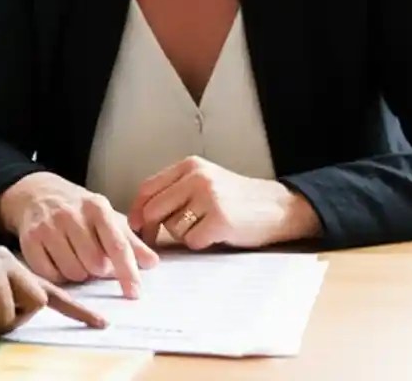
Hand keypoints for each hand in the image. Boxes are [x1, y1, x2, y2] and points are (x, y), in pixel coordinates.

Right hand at [0, 172, 158, 298]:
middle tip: (95, 259)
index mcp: (97, 207)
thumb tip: (152, 263)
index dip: (127, 272)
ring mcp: (48, 226)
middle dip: (99, 269)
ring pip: (73, 273)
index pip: (117, 245)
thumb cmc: (79, 210)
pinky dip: (58, 275)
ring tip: (76, 257)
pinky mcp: (29, 240)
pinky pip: (51, 275)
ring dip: (79, 273)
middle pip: (95, 265)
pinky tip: (59, 260)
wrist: (38, 194)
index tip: (134, 292)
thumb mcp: (107, 218)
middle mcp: (71, 214)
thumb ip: (131, 241)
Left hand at [127, 156, 321, 249]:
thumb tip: (139, 215)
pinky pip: (192, 241)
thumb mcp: (205, 181)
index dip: (136, 210)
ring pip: (173, 228)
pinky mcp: (220, 220)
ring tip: (205, 227)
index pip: (148, 188)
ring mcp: (209, 198)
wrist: (278, 207)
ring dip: (183, 235)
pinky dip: (200, 243)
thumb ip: (176, 190)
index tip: (133, 226)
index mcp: (189, 166)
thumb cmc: (237, 198)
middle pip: (153, 210)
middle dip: (150, 229)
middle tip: (154, 242)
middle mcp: (197, 178)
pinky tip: (216, 235)